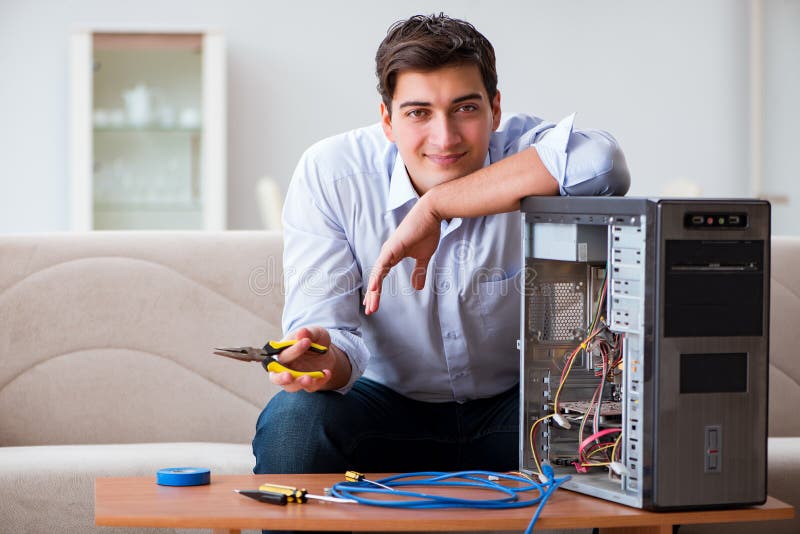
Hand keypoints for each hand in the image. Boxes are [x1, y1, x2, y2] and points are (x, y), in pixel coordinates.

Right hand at [269, 326, 349, 392]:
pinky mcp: (305, 385)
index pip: (283, 354)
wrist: (326, 351)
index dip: (294, 349)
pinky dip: (318, 382)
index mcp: (281, 351)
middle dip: (281, 378)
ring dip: (299, 383)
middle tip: (288, 376)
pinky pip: (310, 387)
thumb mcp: (315, 332)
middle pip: (275, 377)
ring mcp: (294, 378)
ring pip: (291, 386)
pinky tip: (327, 373)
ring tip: (310, 378)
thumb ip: (309, 333)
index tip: (307, 341)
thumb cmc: (315, 339)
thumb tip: (302, 332)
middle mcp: (284, 367)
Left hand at [363, 195, 441, 314]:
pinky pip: (382, 264)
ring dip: (373, 290)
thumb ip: (419, 272)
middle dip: (372, 295)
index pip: (381, 277)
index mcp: (392, 256)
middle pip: (376, 278)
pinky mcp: (393, 247)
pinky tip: (373, 287)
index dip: (377, 291)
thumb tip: (417, 288)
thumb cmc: (427, 232)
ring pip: (377, 274)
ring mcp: (388, 250)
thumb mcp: (424, 257)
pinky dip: (377, 276)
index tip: (373, 305)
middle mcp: (387, 254)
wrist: (431, 214)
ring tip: (370, 305)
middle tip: (369, 311)